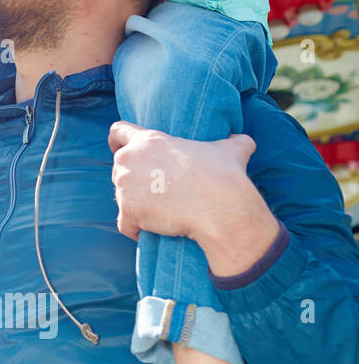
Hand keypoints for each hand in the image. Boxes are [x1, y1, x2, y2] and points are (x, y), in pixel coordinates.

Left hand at [108, 121, 276, 271]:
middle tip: (156, 192)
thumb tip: (244, 140)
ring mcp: (125, 186)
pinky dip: (135, 229)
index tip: (118, 148)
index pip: (117, 132)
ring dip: (135, 205)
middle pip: (119, 170)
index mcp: (148, 140)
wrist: (221, 209)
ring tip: (160, 212)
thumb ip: (234, 141)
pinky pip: (124, 224)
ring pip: (121, 197)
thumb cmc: (224, 177)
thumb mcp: (231, 150)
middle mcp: (130, 159)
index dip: (117, 141)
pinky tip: (151, 231)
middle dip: (133, 181)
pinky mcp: (127, 211)